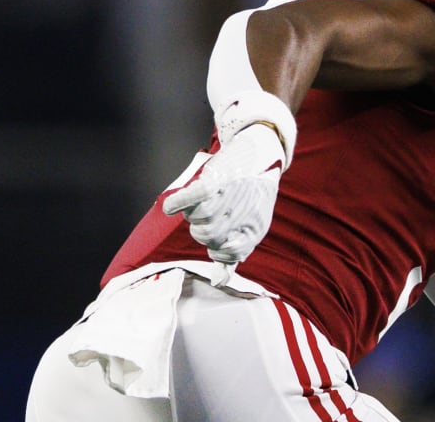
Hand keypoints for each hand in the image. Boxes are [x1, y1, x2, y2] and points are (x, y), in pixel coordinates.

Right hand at [163, 124, 284, 264]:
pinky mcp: (216, 180)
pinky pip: (192, 196)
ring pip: (197, 220)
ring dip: (193, 212)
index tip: (220, 236)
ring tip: (205, 199)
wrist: (263, 151)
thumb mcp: (254, 224)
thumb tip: (219, 282)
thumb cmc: (254, 191)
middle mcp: (243, 216)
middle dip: (202, 228)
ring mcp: (229, 198)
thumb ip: (236, 252)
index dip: (219, 251)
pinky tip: (171, 206)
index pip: (229, 256)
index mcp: (256, 230)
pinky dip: (179, 201)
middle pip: (206, 237)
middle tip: (211, 211)